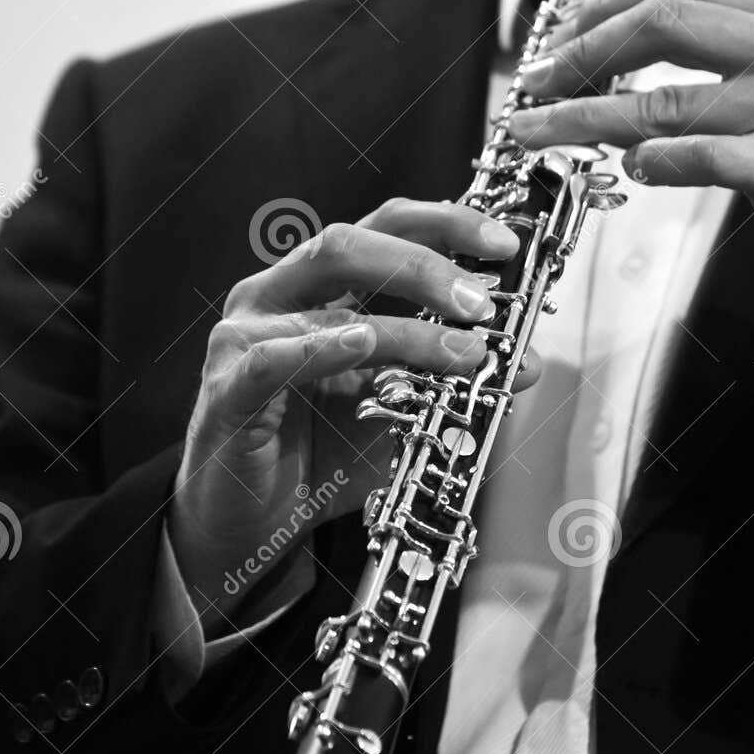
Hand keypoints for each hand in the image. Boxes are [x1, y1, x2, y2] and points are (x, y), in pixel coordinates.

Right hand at [170, 199, 527, 625]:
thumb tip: (524, 362)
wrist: (248, 529)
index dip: (444, 225)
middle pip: (349, 244)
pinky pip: (278, 359)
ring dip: (408, 329)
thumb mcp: (397, 413)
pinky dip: (325, 349)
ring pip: (328, 306)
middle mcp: (275, 298)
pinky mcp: (229, 389)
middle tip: (484, 304)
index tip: (505, 246)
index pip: (381, 228)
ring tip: (465, 355)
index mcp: (315, 289)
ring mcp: (244, 339)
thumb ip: (448, 381)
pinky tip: (365, 347)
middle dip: (427, 265)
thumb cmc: (313, 460)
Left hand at [509, 0, 753, 327]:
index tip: (561, 34)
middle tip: (535, 81)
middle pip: (659, 22)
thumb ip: (744, 61)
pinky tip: (629, 170)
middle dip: (580, 50)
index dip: (604, 4)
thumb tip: (660, 66)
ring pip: (659, 99)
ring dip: (583, 117)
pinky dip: (651, 163)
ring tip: (539, 132)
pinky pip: (696, 158)